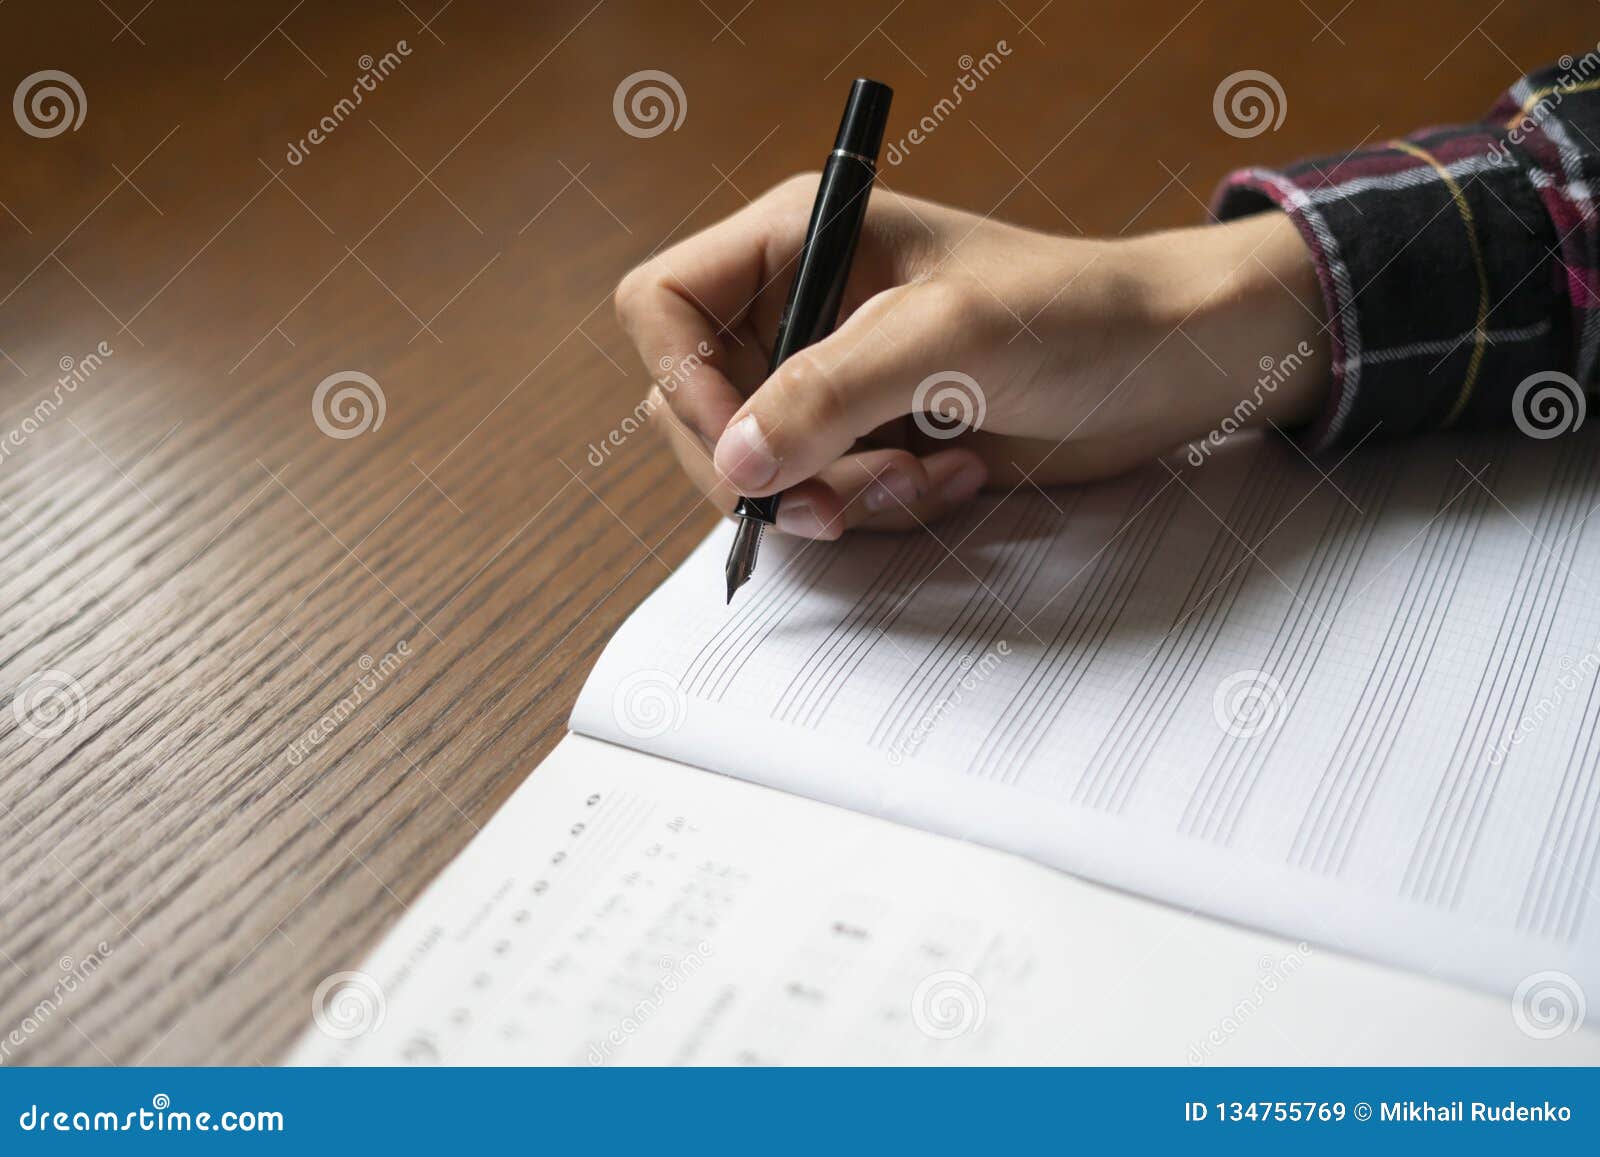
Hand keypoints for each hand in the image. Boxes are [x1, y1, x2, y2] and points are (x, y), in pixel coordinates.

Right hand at [614, 174, 1327, 540]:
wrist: (1172, 366)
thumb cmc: (1079, 314)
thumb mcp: (952, 339)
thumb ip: (833, 392)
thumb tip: (735, 462)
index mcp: (799, 240)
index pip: (662, 305)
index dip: (684, 384)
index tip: (750, 448)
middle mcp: (800, 306)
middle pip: (699, 407)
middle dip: (776, 466)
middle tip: (851, 497)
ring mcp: (833, 378)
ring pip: (762, 468)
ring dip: (840, 497)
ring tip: (931, 476)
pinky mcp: (869, 436)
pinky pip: (822, 498)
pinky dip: (879, 509)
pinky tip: (955, 478)